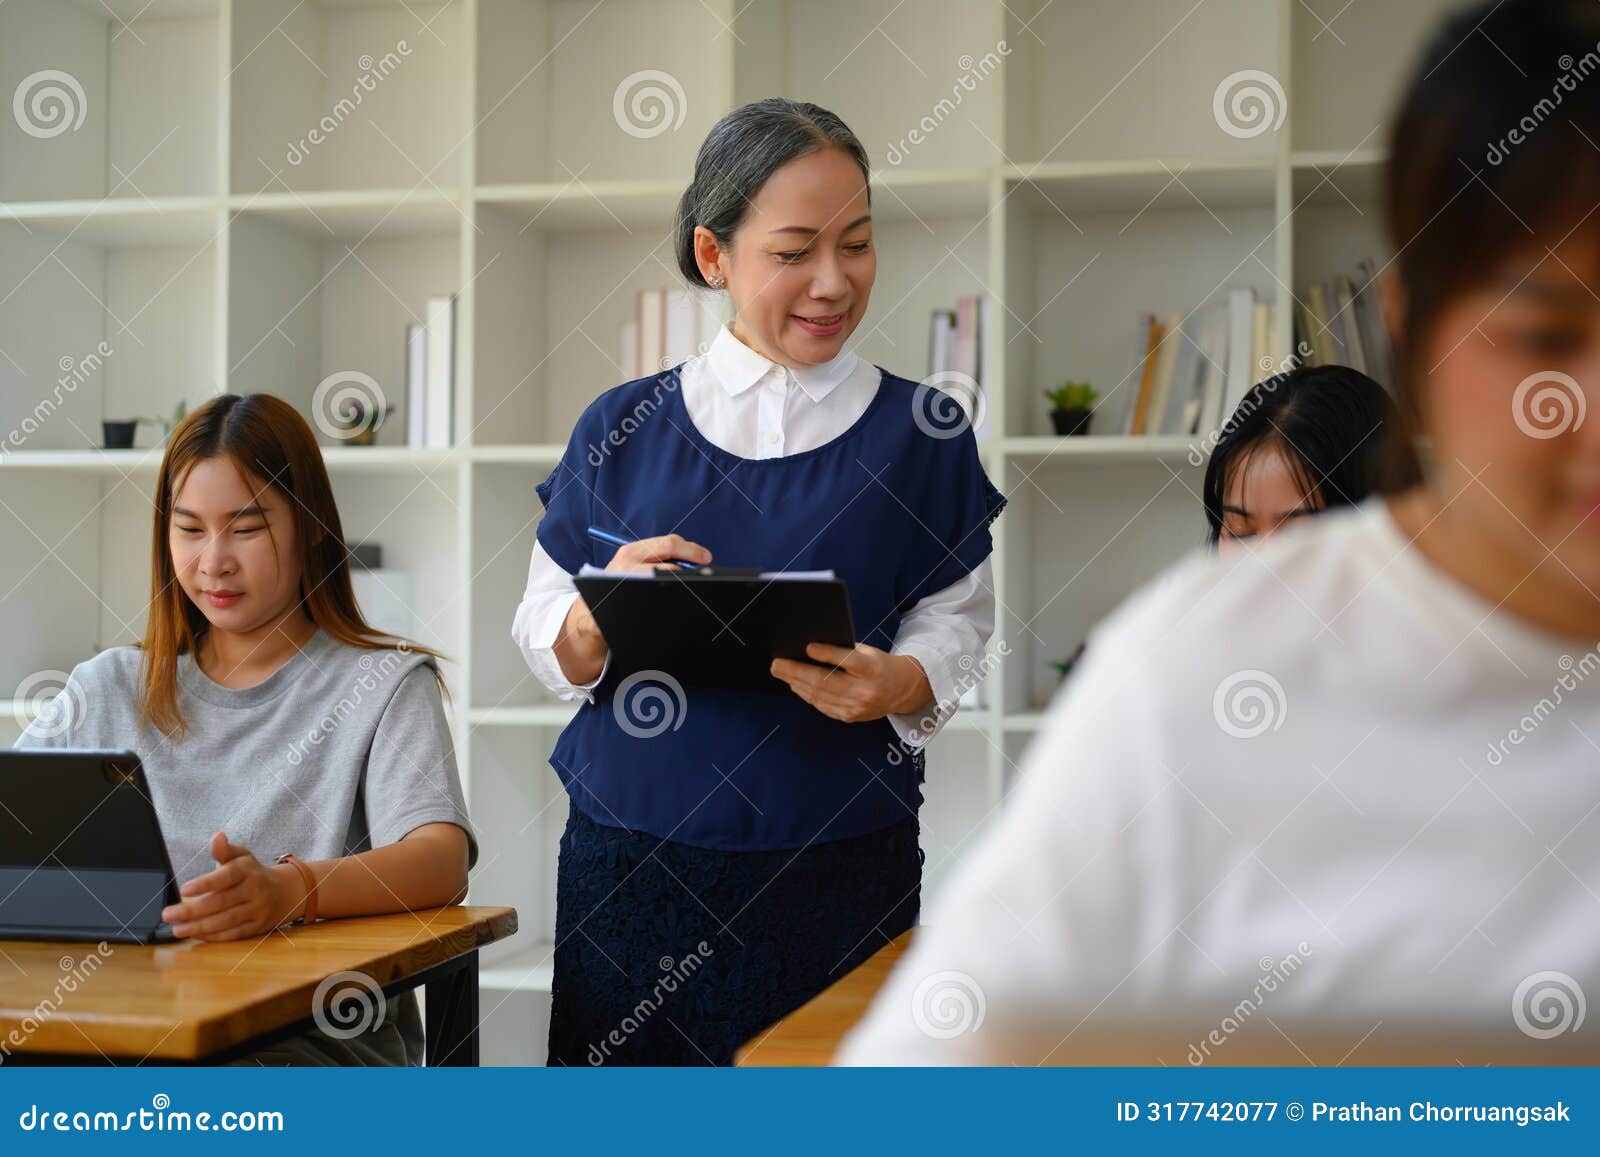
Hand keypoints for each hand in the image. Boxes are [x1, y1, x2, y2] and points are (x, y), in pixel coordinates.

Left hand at [162, 832, 307, 940]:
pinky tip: (195, 935)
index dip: (205, 883)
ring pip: (226, 920)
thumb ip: (225, 850)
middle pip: (221, 902)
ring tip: (177, 929)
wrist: (285, 892)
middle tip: (168, 914)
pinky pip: (234, 934)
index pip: (225, 877)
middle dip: (192, 910)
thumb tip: (216, 837)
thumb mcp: (242, 857)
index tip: (183, 890)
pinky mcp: (258, 926)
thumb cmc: (253, 874)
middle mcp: (255, 890)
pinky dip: (214, 936)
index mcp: (248, 870)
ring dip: (199, 927)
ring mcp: (258, 909)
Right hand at [557, 535, 713, 682]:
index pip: (669, 544)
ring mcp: (621, 586)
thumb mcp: (635, 565)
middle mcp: (624, 566)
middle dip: (690, 571)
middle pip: (670, 566)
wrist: (591, 614)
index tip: (706, 558)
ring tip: (688, 592)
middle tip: (703, 577)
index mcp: (631, 551)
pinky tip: (672, 608)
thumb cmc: (621, 586)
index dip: (692, 551)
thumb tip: (698, 561)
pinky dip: (667, 607)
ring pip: (665, 583)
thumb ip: (660, 558)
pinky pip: (653, 608)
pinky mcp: (620, 608)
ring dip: (681, 588)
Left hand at [770, 644, 932, 723]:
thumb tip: (810, 648)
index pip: (849, 662)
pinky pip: (822, 706)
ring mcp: (857, 707)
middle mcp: (865, 691)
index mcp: (873, 669)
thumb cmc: (879, 665)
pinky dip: (807, 695)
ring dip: (797, 684)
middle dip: (798, 672)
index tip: (808, 647)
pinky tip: (795, 685)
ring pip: (821, 696)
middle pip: (827, 682)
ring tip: (781, 672)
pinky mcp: (850, 717)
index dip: (828, 655)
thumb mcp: (868, 652)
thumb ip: (844, 651)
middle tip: (777, 664)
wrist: (902, 690)